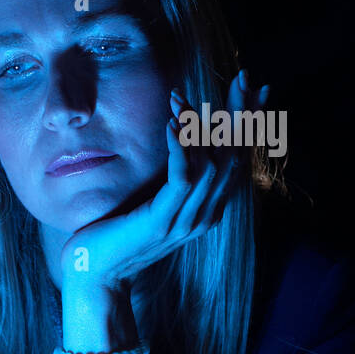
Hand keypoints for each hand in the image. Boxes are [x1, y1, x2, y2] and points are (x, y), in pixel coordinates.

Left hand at [59, 68, 270, 294]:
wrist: (95, 275)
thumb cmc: (118, 233)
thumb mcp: (154, 197)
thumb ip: (173, 173)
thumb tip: (181, 134)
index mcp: (208, 208)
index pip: (240, 159)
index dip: (252, 124)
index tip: (258, 89)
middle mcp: (205, 214)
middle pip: (236, 156)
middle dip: (241, 114)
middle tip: (244, 78)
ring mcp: (186, 220)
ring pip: (211, 163)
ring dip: (199, 125)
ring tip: (181, 97)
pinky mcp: (161, 221)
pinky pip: (181, 178)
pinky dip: (180, 148)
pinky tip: (173, 123)